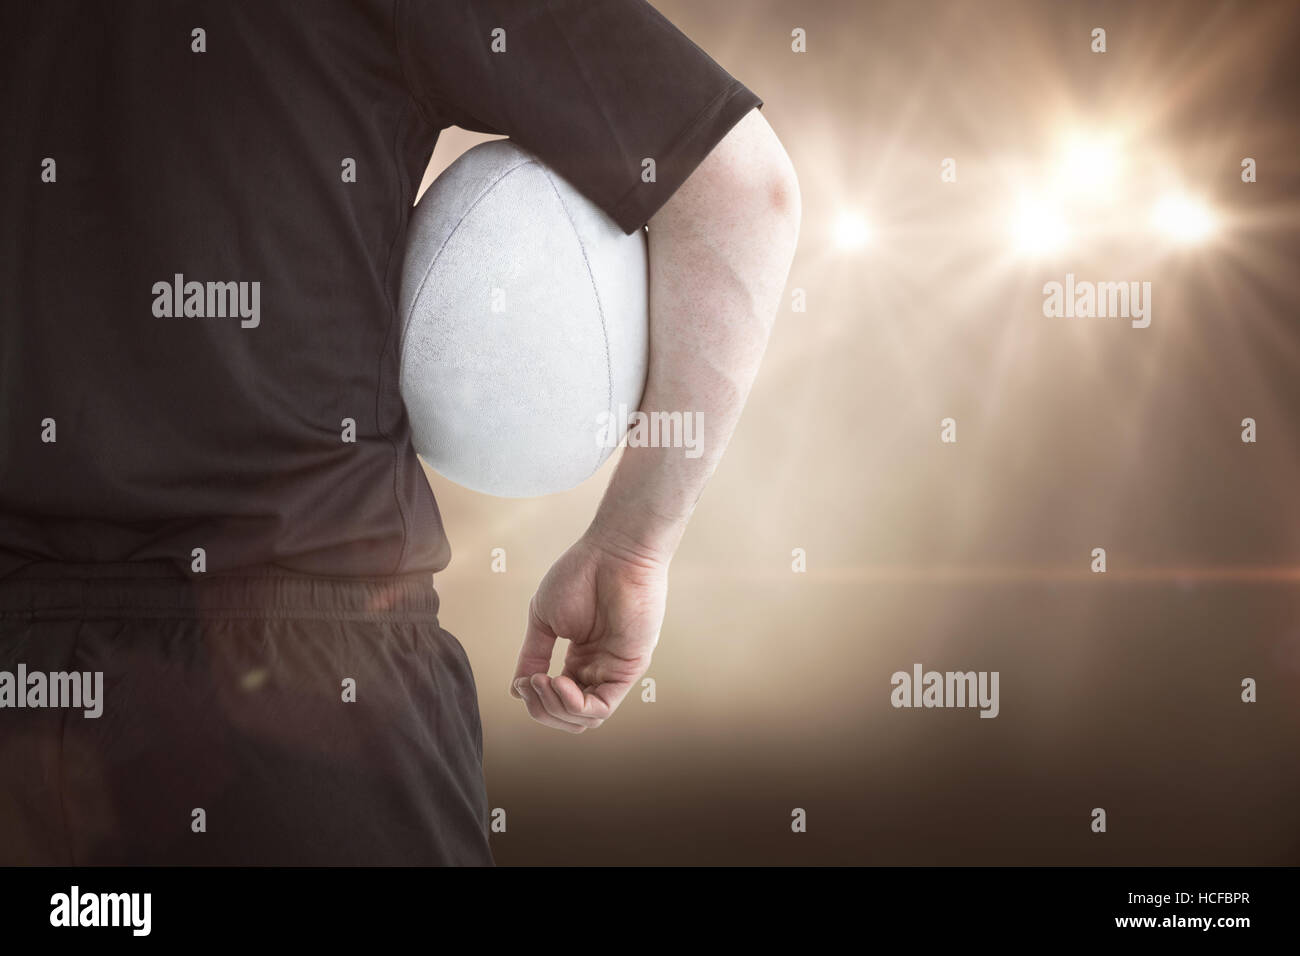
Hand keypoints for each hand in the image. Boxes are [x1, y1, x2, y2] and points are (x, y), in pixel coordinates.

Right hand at [510, 531, 667, 732]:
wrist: (614, 553)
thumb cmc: (581, 575)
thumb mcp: (545, 620)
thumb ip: (532, 655)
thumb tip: (517, 690)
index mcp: (580, 658)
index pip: (556, 699)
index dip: (534, 699)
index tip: (522, 680)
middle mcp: (598, 668)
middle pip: (569, 716)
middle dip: (542, 708)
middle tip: (530, 684)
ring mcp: (614, 670)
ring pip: (584, 719)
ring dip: (555, 707)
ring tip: (543, 681)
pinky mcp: (629, 669)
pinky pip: (602, 707)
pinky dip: (574, 705)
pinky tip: (559, 682)